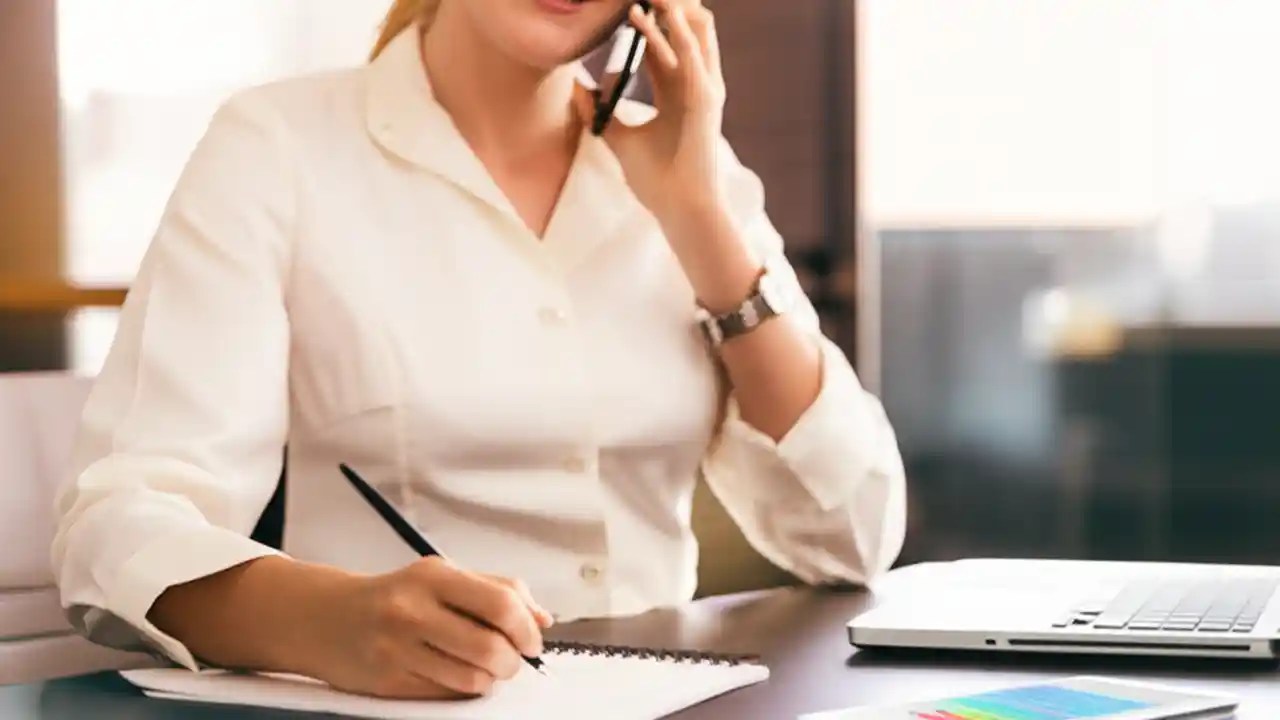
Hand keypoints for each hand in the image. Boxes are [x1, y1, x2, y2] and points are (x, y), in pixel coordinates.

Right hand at [308, 558, 553, 698]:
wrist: (324, 618)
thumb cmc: (394, 595)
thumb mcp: (441, 577)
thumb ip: (496, 589)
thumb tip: (542, 618)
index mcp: (432, 577)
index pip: (500, 603)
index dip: (526, 628)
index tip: (532, 639)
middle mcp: (412, 610)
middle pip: (490, 647)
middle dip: (513, 660)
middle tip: (513, 659)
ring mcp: (397, 649)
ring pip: (472, 678)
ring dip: (490, 678)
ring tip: (484, 667)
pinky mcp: (388, 683)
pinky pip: (446, 694)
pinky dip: (463, 689)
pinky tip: (456, 674)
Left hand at [573, 0, 726, 231]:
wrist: (679, 208)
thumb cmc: (655, 180)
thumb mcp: (617, 138)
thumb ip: (599, 111)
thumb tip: (575, 88)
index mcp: (678, 92)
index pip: (664, 42)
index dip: (645, 16)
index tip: (621, 3)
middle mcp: (694, 84)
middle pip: (685, 27)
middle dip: (666, 2)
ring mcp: (705, 88)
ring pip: (695, 29)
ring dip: (671, 5)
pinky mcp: (706, 97)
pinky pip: (689, 52)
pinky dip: (670, 29)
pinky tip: (645, 13)